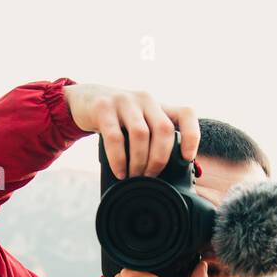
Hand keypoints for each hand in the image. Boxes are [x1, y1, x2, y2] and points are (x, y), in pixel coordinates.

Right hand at [63, 83, 199, 178]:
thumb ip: (157, 140)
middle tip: (150, 176)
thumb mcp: (140, 124)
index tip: (186, 158)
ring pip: (141, 134)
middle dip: (159, 159)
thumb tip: (185, 171)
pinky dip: (119, 159)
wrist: (84, 100)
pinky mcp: (103, 107)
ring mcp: (124, 101)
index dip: (191, 136)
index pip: (186, 114)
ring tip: (134, 176)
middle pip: (163, 129)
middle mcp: (146, 100)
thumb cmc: (118, 120)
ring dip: (139, 161)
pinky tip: (120, 171)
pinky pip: (115, 137)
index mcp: (159, 106)